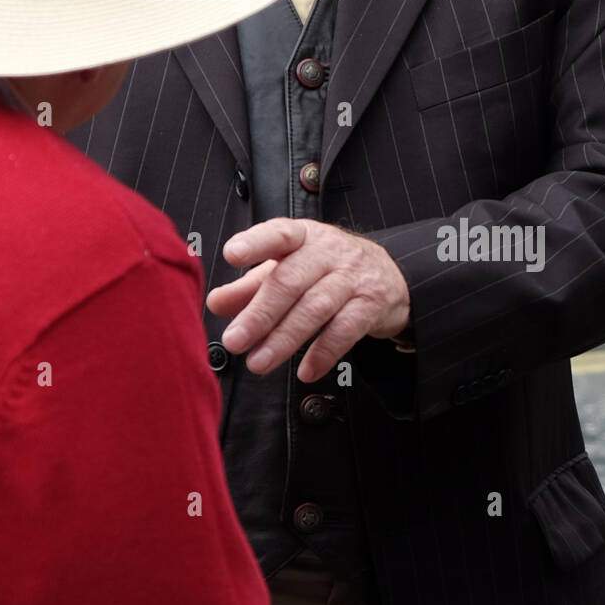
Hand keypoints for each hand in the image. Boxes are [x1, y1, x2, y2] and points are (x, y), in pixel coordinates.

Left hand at [207, 218, 410, 383]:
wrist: (388, 274)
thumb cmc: (326, 268)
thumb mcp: (287, 268)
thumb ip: (250, 286)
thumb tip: (215, 303)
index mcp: (301, 236)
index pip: (277, 233)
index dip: (255, 243)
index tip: (232, 254)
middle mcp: (327, 252)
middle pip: (290, 281)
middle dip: (260, 314)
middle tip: (235, 341)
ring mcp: (352, 277)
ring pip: (315, 307)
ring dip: (284, 339)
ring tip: (259, 362)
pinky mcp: (371, 304)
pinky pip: (346, 330)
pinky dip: (323, 353)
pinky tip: (305, 371)